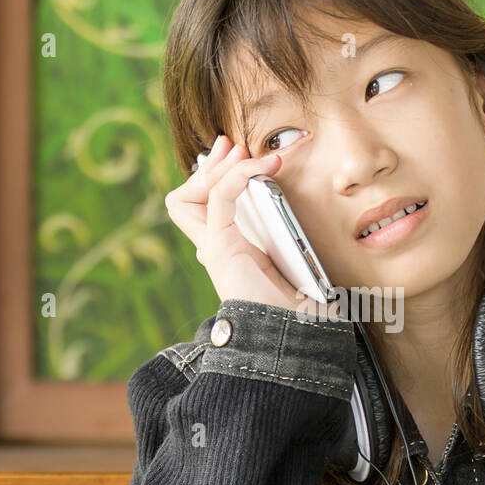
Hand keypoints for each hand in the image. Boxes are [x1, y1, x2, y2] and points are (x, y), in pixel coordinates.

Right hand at [164, 133, 323, 313]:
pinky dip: (236, 175)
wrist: (296, 336)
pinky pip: (217, 199)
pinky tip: (261, 166)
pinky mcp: (220, 249)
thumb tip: (294, 210)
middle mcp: (214, 249)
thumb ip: (284, 235)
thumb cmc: (300, 307)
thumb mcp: (291, 260)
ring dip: (217, 170)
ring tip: (244, 156)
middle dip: (207, 168)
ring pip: (186, 198)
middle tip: (232, 147)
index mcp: (229, 251)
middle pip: (184, 200)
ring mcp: (214, 250)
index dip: (214, 176)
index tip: (236, 152)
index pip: (201, 207)